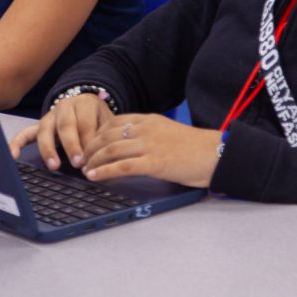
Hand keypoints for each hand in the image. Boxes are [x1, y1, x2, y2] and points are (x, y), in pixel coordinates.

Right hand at [9, 93, 113, 169]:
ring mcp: (49, 116)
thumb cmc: (97, 118)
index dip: (89, 142)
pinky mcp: (38, 125)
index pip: (86, 123)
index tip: (92, 160)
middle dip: (71, 146)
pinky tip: (13, 156)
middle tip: (78, 164)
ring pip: (45, 130)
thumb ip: (104, 136)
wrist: (85, 104)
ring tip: (54, 166)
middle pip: (65, 126)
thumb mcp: (106, 122)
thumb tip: (102, 158)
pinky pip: (25, 133)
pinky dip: (17, 143)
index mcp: (84, 104)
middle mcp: (64, 107)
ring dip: (48, 149)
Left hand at [81, 114, 221, 188]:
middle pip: (108, 135)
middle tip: (82, 158)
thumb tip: (130, 143)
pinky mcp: (154, 163)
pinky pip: (122, 166)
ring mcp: (150, 145)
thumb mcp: (168, 132)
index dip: (97, 133)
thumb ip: (149, 133)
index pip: (115, 122)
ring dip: (94, 160)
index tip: (88, 143)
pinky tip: (95, 176)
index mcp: (150, 120)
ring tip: (85, 169)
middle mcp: (147, 129)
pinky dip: (104, 171)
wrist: (215, 154)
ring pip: (112, 149)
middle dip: (91, 147)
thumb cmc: (194, 147)